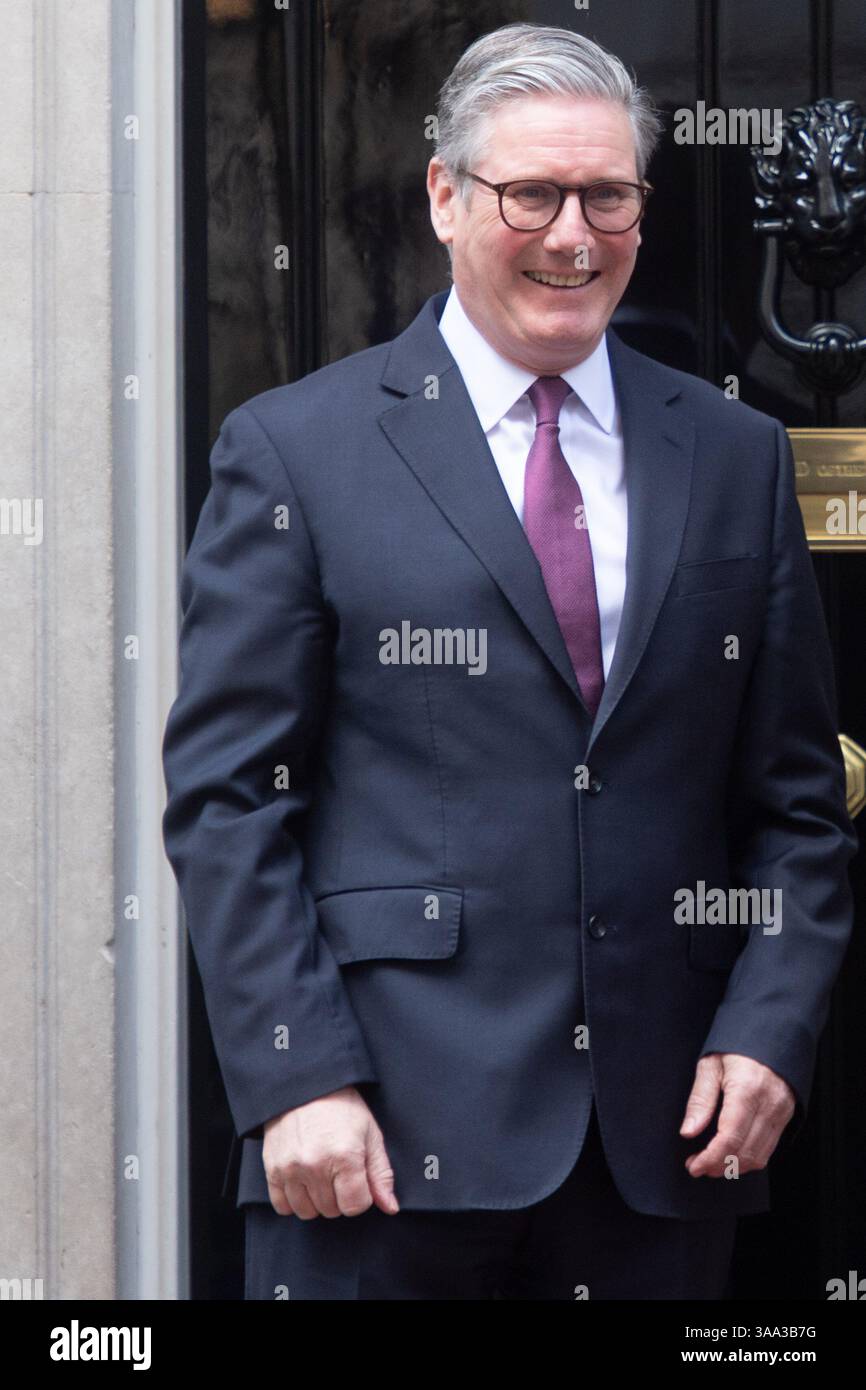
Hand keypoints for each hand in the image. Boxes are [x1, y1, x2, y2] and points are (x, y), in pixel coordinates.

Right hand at [262, 1085, 399, 1218]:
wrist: (307, 1085)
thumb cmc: (343, 1108)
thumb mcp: (370, 1134)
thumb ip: (381, 1174)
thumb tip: (390, 1208)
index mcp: (344, 1157)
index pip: (355, 1206)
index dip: (361, 1196)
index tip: (357, 1178)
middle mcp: (315, 1166)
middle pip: (332, 1210)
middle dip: (339, 1196)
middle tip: (338, 1171)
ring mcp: (291, 1168)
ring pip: (307, 1212)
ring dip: (317, 1201)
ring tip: (320, 1176)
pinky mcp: (272, 1168)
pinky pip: (282, 1205)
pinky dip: (293, 1200)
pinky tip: (302, 1182)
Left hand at [679, 1053, 795, 1177]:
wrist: (772, 1031)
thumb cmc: (738, 1045)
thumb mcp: (710, 1065)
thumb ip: (700, 1100)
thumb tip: (688, 1131)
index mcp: (748, 1089)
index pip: (730, 1137)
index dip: (710, 1158)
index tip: (694, 1165)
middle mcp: (769, 1104)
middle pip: (745, 1152)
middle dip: (719, 1166)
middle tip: (697, 1165)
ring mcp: (782, 1112)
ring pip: (759, 1156)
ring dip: (734, 1166)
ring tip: (711, 1162)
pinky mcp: (787, 1116)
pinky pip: (769, 1148)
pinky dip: (749, 1158)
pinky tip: (732, 1153)